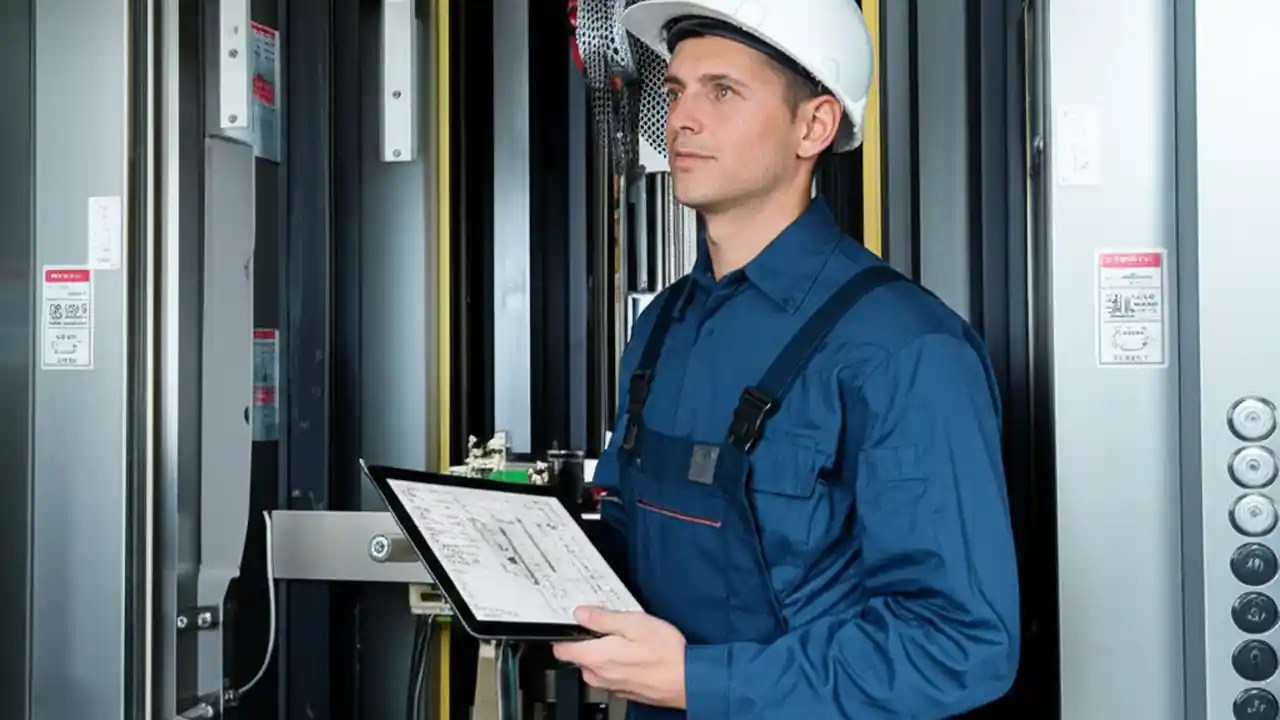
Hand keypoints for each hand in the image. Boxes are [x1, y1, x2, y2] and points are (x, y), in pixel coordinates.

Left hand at [552, 606, 687, 708]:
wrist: (690, 679)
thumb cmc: (666, 652)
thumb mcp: (634, 622)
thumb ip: (603, 618)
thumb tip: (581, 614)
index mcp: (597, 657)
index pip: (563, 650)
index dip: (565, 635)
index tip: (574, 624)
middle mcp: (601, 676)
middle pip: (580, 659)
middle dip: (588, 643)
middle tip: (609, 628)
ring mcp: (614, 686)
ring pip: (596, 669)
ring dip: (604, 655)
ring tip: (626, 641)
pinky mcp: (626, 692)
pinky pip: (612, 677)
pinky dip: (618, 666)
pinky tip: (636, 655)